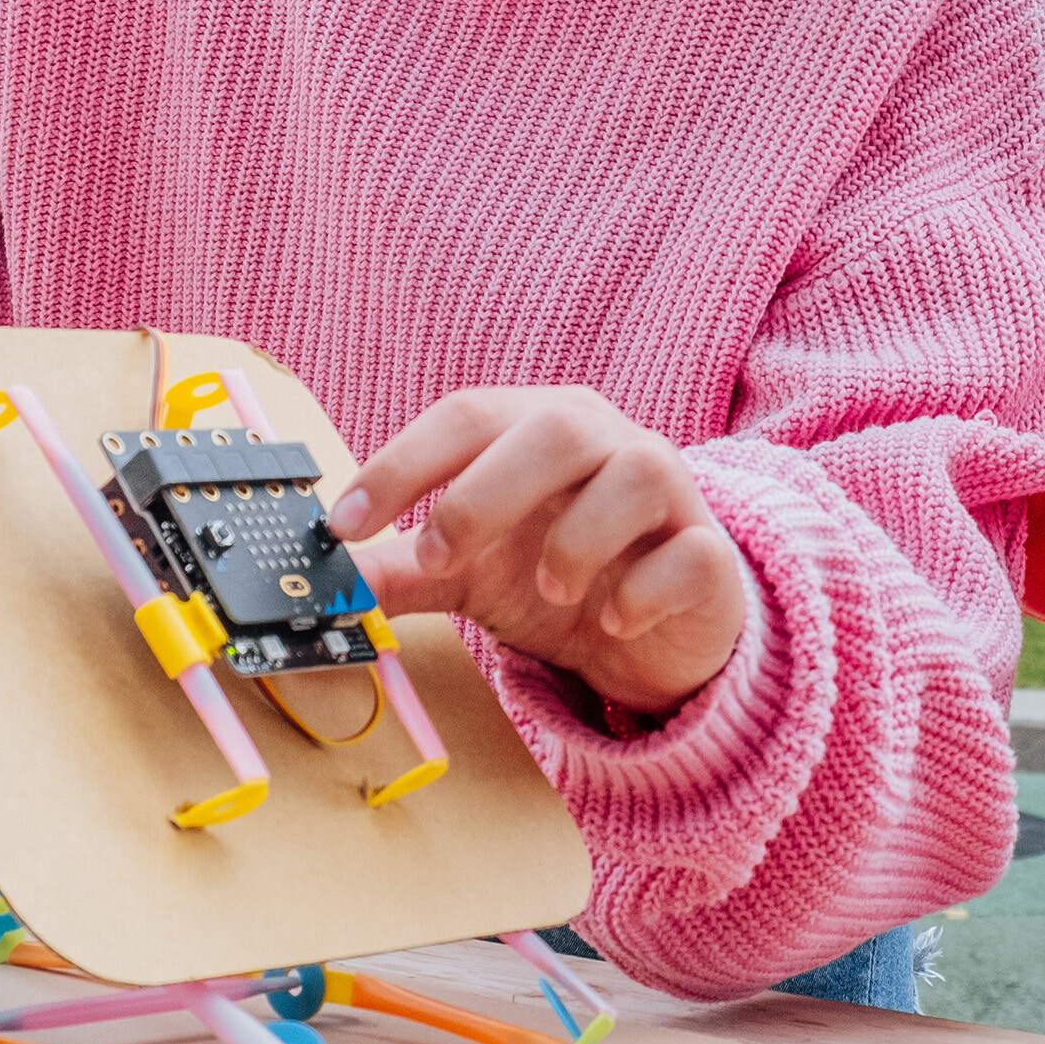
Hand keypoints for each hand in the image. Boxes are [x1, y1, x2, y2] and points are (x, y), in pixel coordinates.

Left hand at [328, 387, 744, 714]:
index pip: (467, 415)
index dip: (402, 463)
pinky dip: (644, 588)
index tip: (344, 522)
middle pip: (555, 428)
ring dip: (578, 536)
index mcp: (535, 426)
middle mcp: (607, 440)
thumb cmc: (556, 573)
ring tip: (549, 587)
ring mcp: (670, 490)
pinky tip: (612, 619)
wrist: (654, 628)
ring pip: (638, 471)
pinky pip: (693, 552)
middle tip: (436, 555)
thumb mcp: (470, 572)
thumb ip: (405, 568)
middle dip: (485, 493)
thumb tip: (331, 582)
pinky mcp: (712, 553)